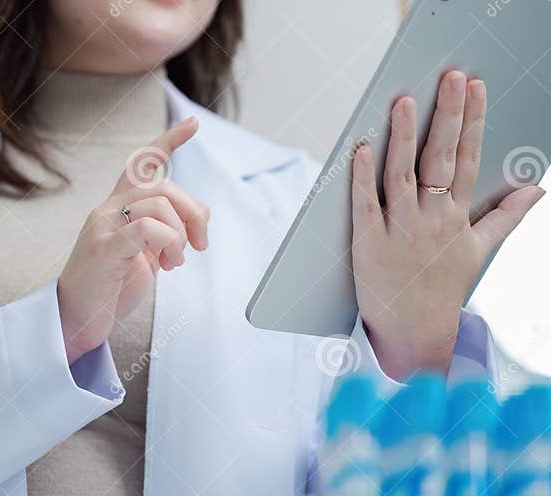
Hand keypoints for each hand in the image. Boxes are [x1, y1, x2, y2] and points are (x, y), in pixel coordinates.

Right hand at [57, 117, 209, 363]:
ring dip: (180, 234)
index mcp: (116, 209)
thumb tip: (200, 215)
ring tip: (176, 261)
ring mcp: (103, 227)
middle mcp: (107, 210)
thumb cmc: (109, 289)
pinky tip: (167, 265)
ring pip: (158, 204)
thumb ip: (166, 231)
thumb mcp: (146, 255)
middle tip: (200, 244)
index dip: (168, 142)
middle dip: (193, 211)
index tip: (192, 125)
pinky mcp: (105, 249)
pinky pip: (147, 228)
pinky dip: (168, 242)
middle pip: (161, 186)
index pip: (141, 165)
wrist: (76, 320)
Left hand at [351, 70, 544, 379]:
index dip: (472, 121)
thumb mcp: (479, 250)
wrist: (415, 333)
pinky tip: (362, 148)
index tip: (475, 86)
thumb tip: (536, 189)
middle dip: (448, 116)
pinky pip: (365, 204)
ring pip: (402, 175)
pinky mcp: (368, 242)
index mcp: (457, 216)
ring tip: (405, 101)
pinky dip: (363, 177)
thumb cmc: (442, 287)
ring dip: (404, 137)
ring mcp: (400, 230)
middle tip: (451, 77)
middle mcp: (432, 219)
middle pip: (440, 159)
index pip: (467, 158)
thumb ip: (505, 216)